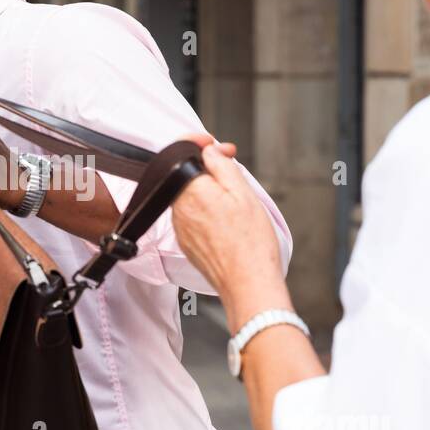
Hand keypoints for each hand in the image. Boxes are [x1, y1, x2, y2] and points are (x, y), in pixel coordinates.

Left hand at [172, 140, 288, 321]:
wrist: (248, 283)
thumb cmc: (250, 243)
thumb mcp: (242, 192)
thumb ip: (221, 164)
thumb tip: (209, 150)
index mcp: (189, 191)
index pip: (183, 153)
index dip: (202, 145)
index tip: (220, 149)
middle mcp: (178, 208)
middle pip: (187, 176)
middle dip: (210, 171)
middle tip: (235, 175)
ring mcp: (180, 227)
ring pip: (191, 197)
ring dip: (210, 193)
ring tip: (236, 205)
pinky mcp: (186, 242)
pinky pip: (193, 217)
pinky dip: (208, 213)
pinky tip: (229, 223)